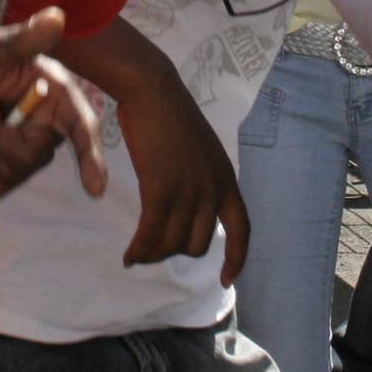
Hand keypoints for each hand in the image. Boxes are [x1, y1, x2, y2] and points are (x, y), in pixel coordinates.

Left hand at [0, 7, 108, 222]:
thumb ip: (27, 37)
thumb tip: (57, 17)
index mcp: (57, 93)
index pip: (82, 128)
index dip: (91, 158)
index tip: (96, 188)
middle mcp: (48, 121)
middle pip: (31, 157)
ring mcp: (26, 140)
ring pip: (7, 169)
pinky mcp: (0, 153)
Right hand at [111, 70, 250, 283]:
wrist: (153, 91)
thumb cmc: (171, 116)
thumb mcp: (202, 151)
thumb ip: (204, 180)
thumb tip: (191, 211)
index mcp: (226, 180)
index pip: (242, 230)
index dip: (236, 259)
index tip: (227, 279)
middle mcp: (212, 189)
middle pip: (197, 244)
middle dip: (174, 251)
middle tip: (154, 248)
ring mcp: (188, 190)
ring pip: (171, 242)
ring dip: (153, 253)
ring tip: (137, 253)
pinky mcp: (160, 189)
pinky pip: (150, 233)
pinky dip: (139, 249)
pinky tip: (129, 255)